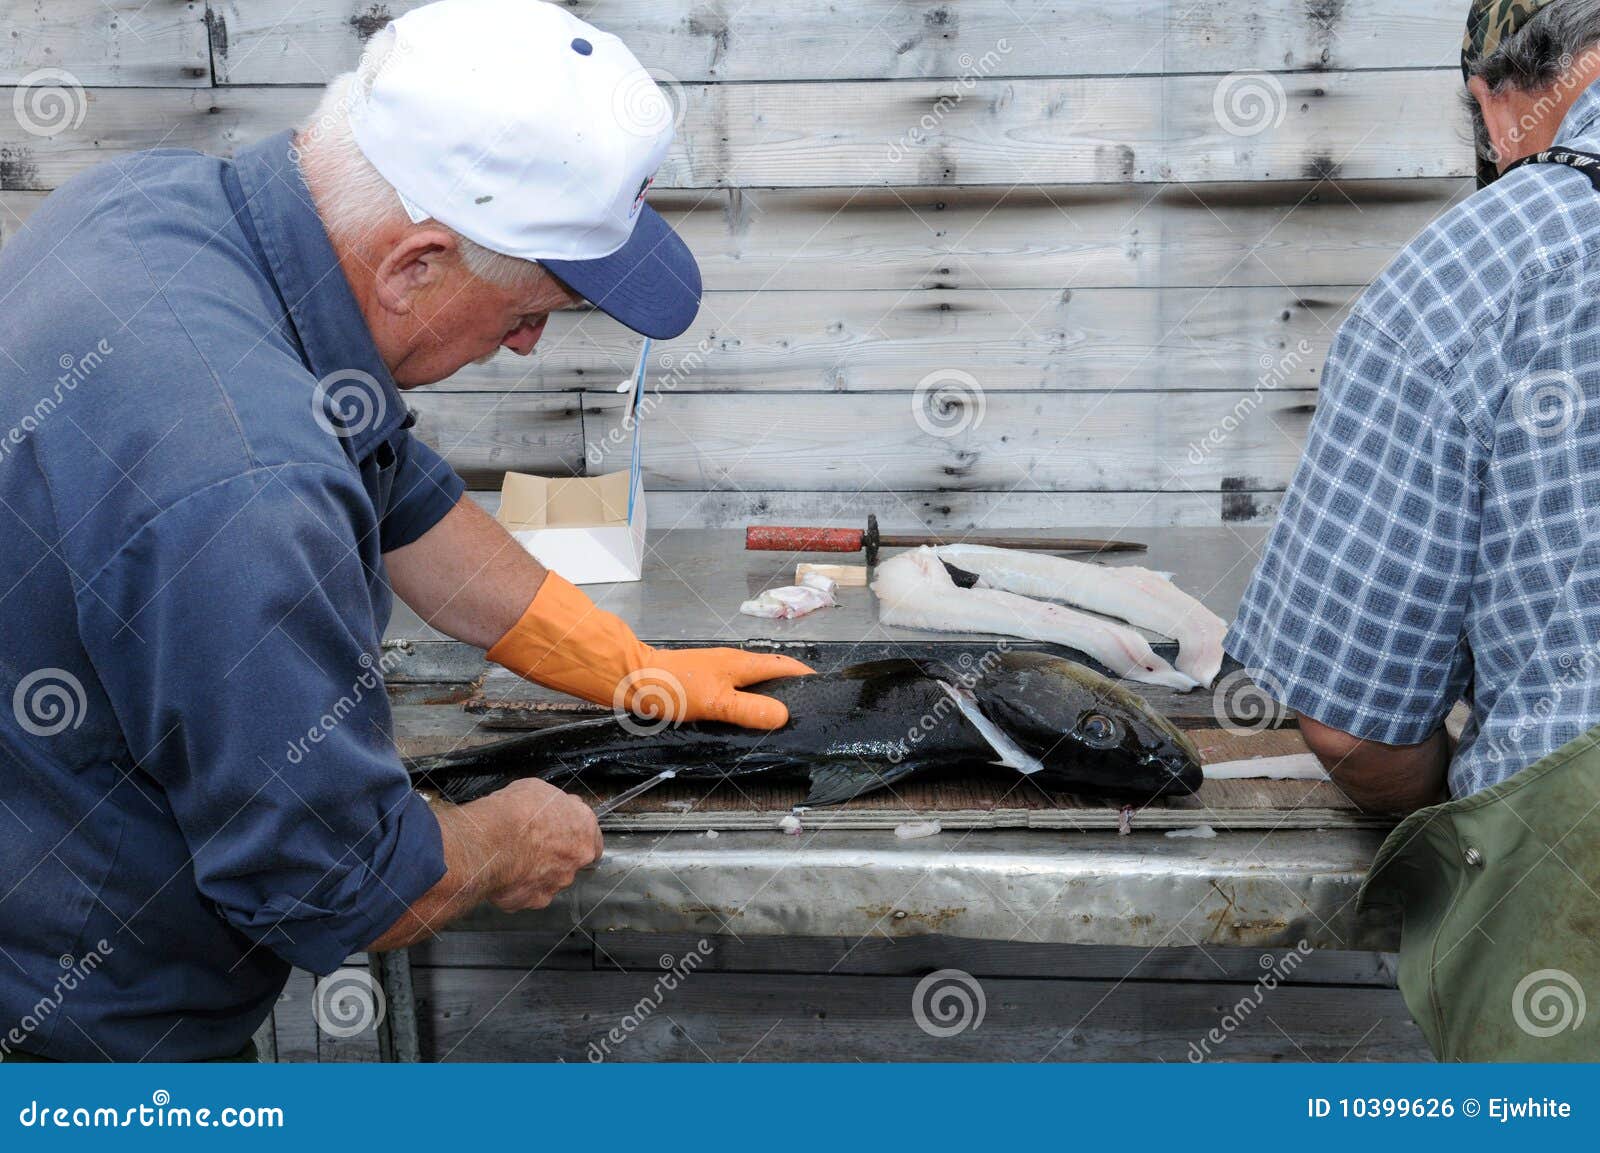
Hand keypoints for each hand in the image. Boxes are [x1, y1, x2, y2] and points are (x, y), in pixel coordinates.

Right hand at [469, 778, 602, 910]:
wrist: (491, 841)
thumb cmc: (514, 812)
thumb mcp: (540, 790)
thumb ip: (557, 806)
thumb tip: (555, 807)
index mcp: (584, 829)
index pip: (592, 840)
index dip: (575, 838)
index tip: (562, 836)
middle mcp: (576, 859)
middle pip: (571, 862)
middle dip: (555, 857)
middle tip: (532, 847)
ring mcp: (557, 883)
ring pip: (550, 880)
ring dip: (536, 873)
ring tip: (514, 860)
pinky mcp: (535, 900)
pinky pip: (528, 895)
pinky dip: (518, 888)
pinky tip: (504, 875)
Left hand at [622, 648, 814, 728]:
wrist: (632, 679)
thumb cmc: (674, 687)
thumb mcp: (717, 702)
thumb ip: (751, 710)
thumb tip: (785, 716)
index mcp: (742, 663)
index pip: (786, 666)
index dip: (807, 677)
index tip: (825, 693)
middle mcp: (734, 664)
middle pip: (772, 675)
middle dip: (792, 691)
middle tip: (807, 715)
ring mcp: (719, 673)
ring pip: (754, 685)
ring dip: (769, 699)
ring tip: (782, 723)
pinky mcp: (705, 684)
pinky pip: (737, 693)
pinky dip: (749, 705)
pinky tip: (746, 722)